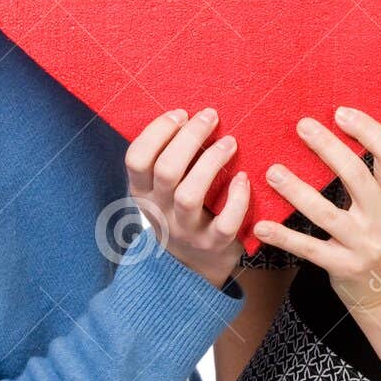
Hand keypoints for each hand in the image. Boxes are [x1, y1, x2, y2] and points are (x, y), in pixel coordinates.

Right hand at [125, 107, 248, 288]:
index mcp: (142, 192)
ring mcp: (185, 230)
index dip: (157, 132)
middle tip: (210, 116)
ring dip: (211, 163)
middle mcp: (159, 211)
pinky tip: (244, 179)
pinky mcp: (212, 245)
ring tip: (229, 142)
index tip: (181, 113)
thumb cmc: (179, 212)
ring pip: (189, 195)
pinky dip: (237, 200)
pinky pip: (224, 223)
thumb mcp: (159, 190)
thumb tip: (187, 114)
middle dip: (189, 138)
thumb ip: (166, 159)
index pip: (136, 158)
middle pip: (166, 171)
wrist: (192, 267)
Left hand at [252, 106, 380, 311]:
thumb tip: (337, 136)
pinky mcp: (342, 267)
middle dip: (327, 148)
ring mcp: (363, 245)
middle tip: (301, 126)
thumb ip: (370, 181)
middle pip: (355, 175)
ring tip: (272, 171)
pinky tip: (260, 226)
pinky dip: (282, 236)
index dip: (366, 130)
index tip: (340, 112)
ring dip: (296, 190)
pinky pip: (308, 248)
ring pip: (325, 212)